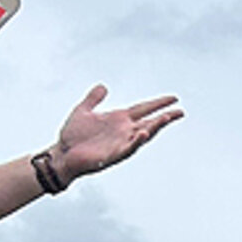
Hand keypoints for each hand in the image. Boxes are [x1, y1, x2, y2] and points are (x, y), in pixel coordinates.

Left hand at [49, 84, 183, 182]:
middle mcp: (123, 131)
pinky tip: (143, 133)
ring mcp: (120, 143)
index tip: (173, 99)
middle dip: (165, 117)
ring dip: (155, 127)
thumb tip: (102, 86)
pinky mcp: (113, 154)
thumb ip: (93, 98)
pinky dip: (137, 141)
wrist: (61, 154)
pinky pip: (128, 148)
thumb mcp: (82, 110)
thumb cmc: (72, 136)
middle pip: (150, 122)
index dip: (158, 104)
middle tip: (180, 112)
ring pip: (143, 135)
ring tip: (165, 119)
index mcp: (118, 119)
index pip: (143, 109)